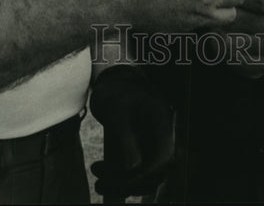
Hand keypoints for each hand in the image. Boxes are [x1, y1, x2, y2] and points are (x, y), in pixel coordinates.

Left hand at [90, 65, 173, 197]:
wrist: (113, 78)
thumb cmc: (113, 90)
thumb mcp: (114, 111)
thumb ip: (124, 138)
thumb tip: (132, 168)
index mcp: (162, 119)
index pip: (162, 157)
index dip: (143, 175)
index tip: (119, 181)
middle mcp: (165, 131)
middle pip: (158, 171)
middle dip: (130, 184)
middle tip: (100, 184)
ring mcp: (158, 139)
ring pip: (151, 174)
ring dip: (126, 185)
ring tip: (99, 182)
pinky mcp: (148, 145)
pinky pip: (143, 170)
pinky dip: (126, 179)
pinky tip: (105, 176)